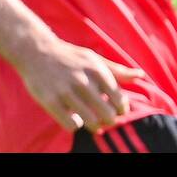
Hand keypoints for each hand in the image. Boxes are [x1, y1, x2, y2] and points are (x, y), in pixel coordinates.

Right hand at [13, 35, 143, 132]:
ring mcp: (65, 91)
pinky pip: (72, 125)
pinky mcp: (50, 101)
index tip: (116, 110)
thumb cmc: (70, 57)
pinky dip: (75, 125)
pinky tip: (73, 117)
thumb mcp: (94, 58)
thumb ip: (117, 70)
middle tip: (105, 118)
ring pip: (91, 123)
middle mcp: (82, 80)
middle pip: (108, 115)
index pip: (119, 100)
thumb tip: (141, 75)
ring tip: (91, 120)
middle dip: (109, 120)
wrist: (36, 51)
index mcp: (96, 69)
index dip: (121, 109)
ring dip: (94, 125)